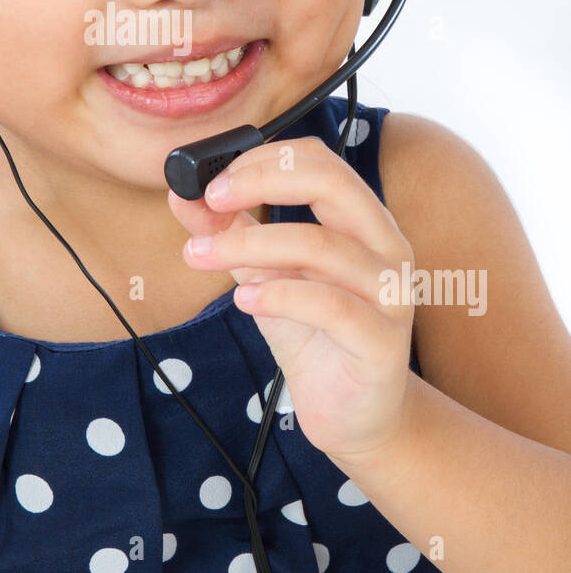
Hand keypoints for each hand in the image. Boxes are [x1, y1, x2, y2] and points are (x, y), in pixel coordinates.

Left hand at [167, 136, 415, 466]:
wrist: (352, 414)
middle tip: (210, 198)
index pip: (320, 161)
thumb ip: (230, 233)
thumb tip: (181, 194)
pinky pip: (331, 306)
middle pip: (331, 183)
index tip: (212, 179)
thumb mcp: (264, 275)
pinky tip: (244, 299)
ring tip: (201, 254)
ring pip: (322, 246)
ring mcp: (390, 294)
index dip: (263, 159)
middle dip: (262, 182)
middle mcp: (385, 247)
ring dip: (250, 244)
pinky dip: (280, 296)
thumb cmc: (314, 335)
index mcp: (362, 221)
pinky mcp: (382, 343)